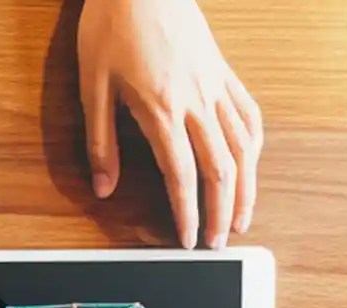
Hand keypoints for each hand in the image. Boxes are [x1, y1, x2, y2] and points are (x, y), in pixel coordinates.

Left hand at [78, 0, 262, 248]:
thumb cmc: (112, 26)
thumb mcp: (92, 86)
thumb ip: (100, 141)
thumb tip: (104, 186)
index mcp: (161, 108)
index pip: (181, 174)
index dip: (186, 213)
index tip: (187, 241)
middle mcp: (196, 100)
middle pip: (220, 169)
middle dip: (220, 212)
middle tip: (218, 243)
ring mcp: (215, 85)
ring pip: (243, 146)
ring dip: (246, 188)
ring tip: (241, 218)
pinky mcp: (224, 71)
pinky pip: (249, 114)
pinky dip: (254, 146)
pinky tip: (251, 165)